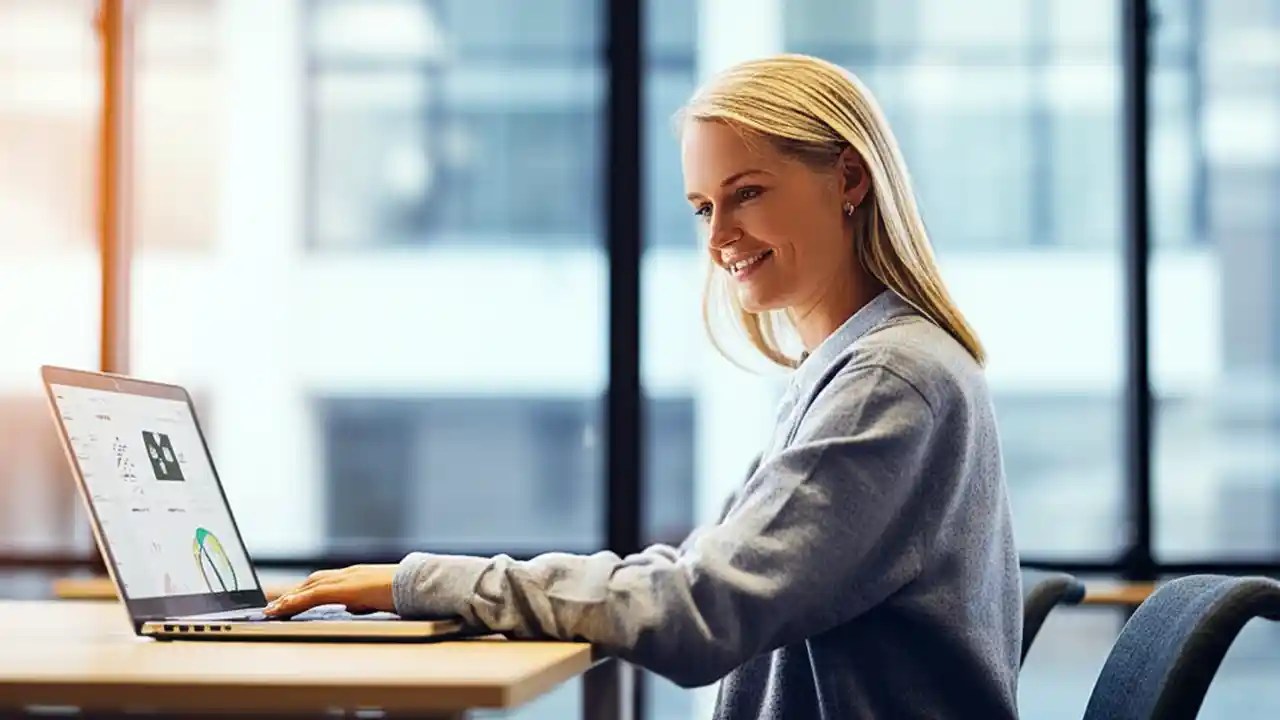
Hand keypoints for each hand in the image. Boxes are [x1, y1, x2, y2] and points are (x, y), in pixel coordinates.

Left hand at [263, 564, 397, 616]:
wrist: (418, 584)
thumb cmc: (406, 591)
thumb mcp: (381, 598)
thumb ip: (365, 600)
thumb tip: (354, 607)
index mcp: (357, 575)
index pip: (325, 580)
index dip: (306, 589)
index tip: (291, 598)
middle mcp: (348, 573)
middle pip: (312, 581)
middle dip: (292, 592)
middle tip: (274, 605)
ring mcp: (347, 578)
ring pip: (309, 586)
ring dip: (289, 598)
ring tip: (272, 610)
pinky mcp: (345, 588)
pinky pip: (314, 594)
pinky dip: (296, 601)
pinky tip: (284, 608)